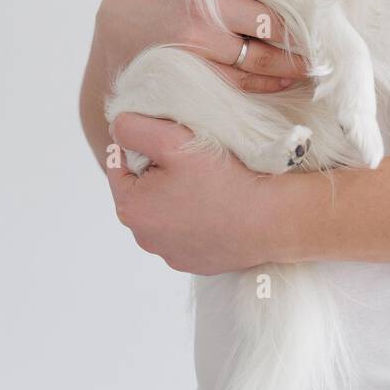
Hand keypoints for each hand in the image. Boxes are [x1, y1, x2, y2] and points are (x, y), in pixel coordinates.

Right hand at [98, 0, 347, 94]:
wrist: (117, 26)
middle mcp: (212, 8)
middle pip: (277, 22)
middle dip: (311, 27)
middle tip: (337, 28)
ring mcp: (205, 44)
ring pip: (266, 58)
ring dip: (299, 61)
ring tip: (322, 58)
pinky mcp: (199, 73)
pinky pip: (246, 81)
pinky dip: (273, 82)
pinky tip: (291, 77)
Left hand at [107, 112, 299, 273]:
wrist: (272, 220)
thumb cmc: (224, 179)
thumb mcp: (173, 140)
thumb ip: (135, 128)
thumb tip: (118, 128)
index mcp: (131, 208)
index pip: (121, 163)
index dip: (147, 145)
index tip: (178, 145)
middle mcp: (144, 237)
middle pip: (143, 188)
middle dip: (162, 171)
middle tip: (196, 161)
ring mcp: (170, 254)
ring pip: (165, 211)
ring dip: (179, 195)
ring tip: (211, 184)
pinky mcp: (194, 262)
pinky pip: (187, 231)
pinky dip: (198, 217)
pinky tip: (220, 206)